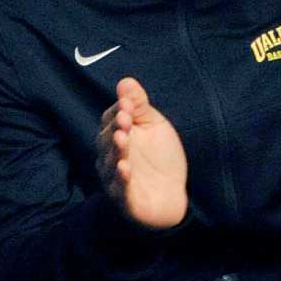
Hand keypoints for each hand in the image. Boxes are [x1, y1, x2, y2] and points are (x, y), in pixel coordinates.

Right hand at [97, 78, 187, 229]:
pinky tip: (124, 168)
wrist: (173, 193)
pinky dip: (121, 179)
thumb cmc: (161, 156)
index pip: (110, 121)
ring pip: (110, 164)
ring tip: (123, 139)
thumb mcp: (154, 125)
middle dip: (116, 129)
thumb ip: (140, 105)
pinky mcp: (125, 199)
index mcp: (116, 137)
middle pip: (107, 141)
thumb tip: (125, 81)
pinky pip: (119, 189)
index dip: (117, 112)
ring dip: (116, 151)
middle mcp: (110, 157)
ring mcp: (115, 179)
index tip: (128, 104)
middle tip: (125, 119)